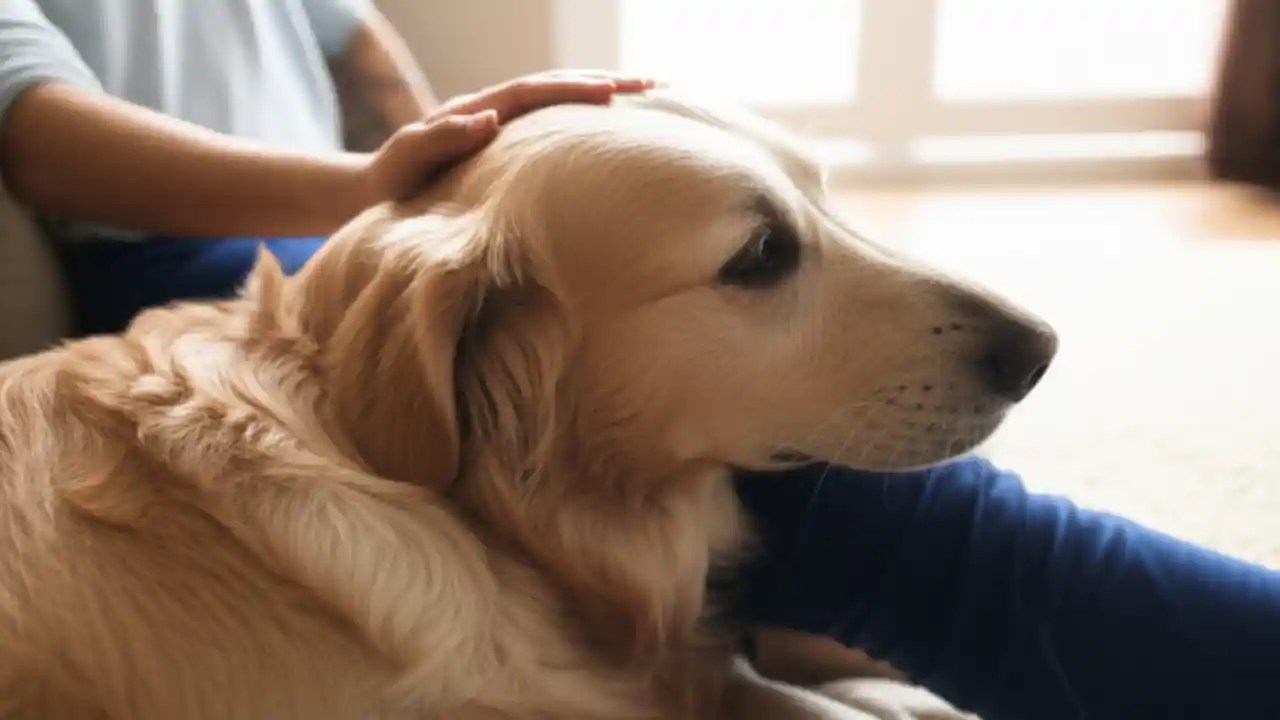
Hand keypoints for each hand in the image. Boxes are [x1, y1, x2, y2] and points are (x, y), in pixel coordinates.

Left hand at [358, 70, 654, 204]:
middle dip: (604, 81)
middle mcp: (492, 108)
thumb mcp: (406, 159)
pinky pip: (552, 122)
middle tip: (653, 83)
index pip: (534, 92)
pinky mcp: (507, 142)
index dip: (573, 90)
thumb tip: (490, 118)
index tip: (613, 93)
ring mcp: (501, 123)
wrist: (373, 190)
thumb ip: (441, 137)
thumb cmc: (390, 181)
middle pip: (556, 85)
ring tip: (647, 93)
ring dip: (601, 92)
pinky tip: (612, 125)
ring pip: (559, 99)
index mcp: (476, 109)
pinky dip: (583, 116)